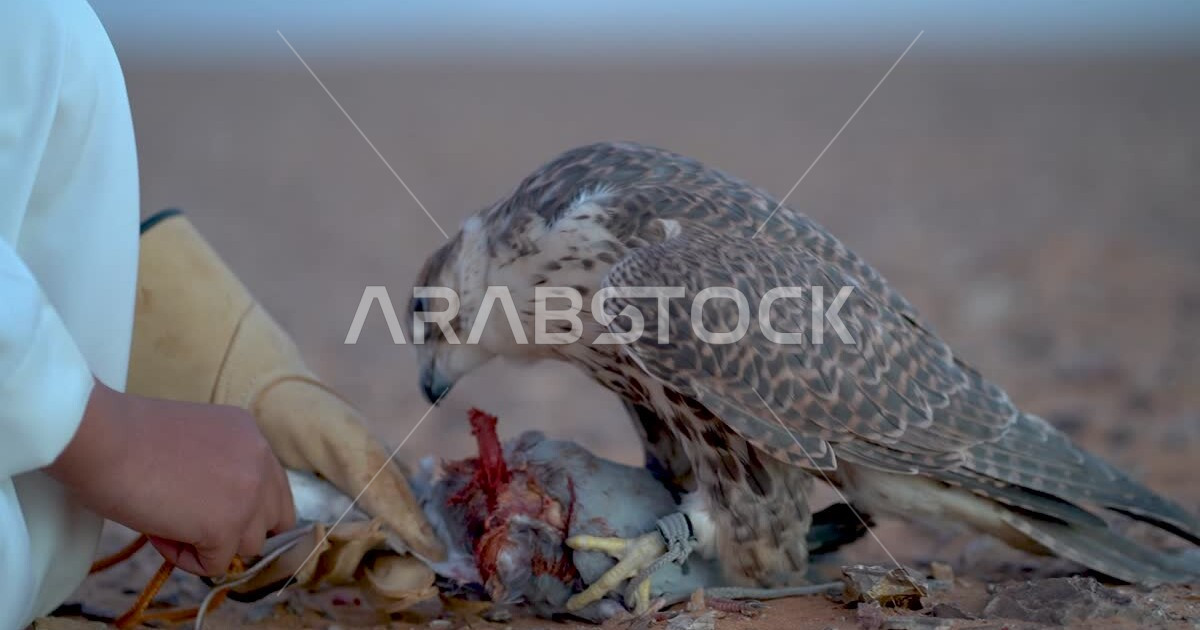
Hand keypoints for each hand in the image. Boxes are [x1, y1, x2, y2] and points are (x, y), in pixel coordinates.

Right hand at [48, 379, 295, 575]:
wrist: (103, 438)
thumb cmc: (127, 436)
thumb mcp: (193, 441)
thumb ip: (218, 468)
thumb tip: (215, 511)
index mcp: (251, 435)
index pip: (273, 486)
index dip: (242, 506)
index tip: (206, 509)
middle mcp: (261, 461)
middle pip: (276, 519)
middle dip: (240, 530)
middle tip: (197, 527)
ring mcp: (249, 495)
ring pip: (249, 545)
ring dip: (210, 544)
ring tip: (166, 523)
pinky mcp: (226, 526)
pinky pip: (216, 564)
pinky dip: (185, 558)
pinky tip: (158, 532)